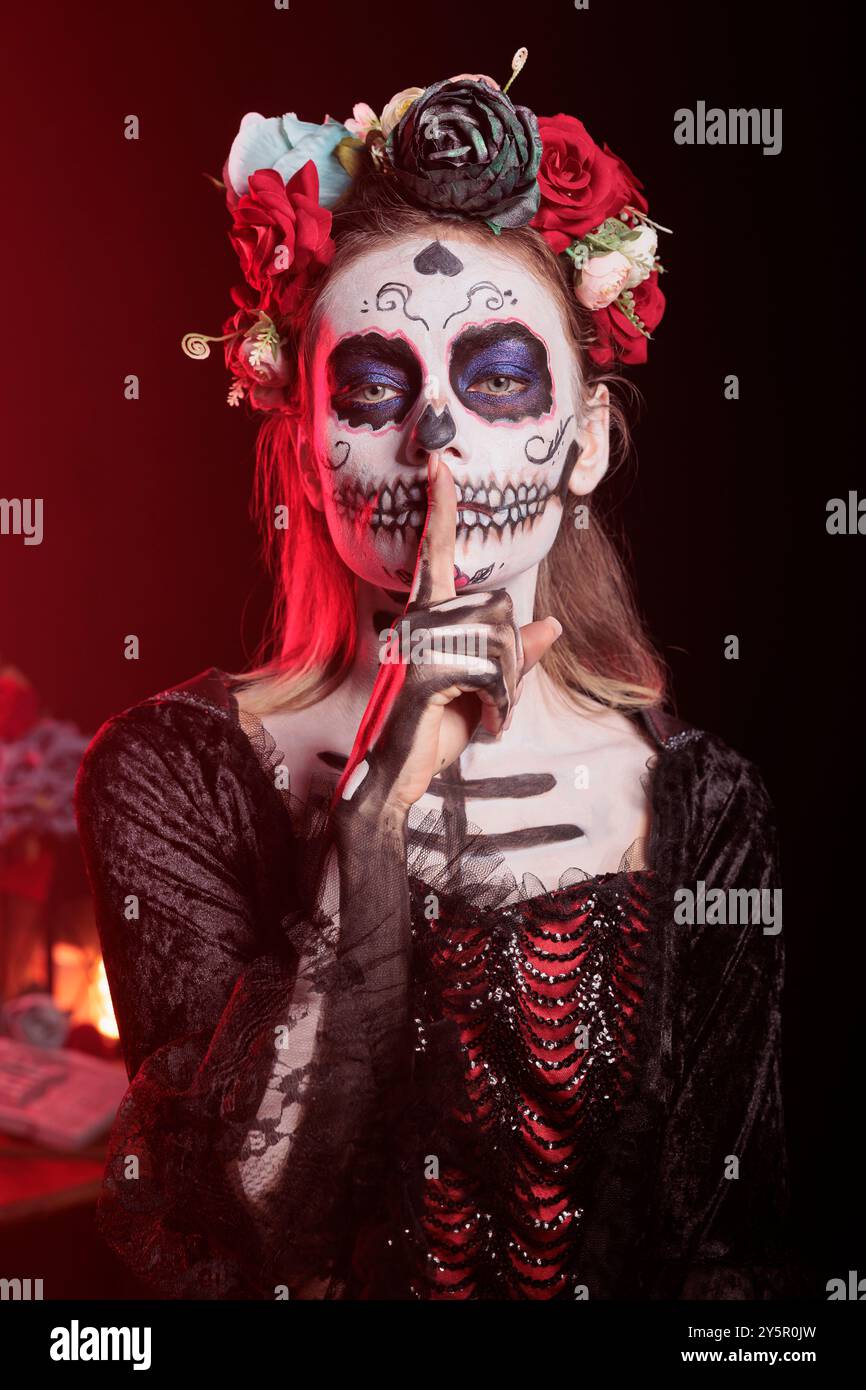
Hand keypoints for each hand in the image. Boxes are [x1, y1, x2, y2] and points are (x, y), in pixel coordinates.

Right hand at [334, 453, 561, 820]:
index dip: (441, 509)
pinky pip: (492, 674)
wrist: (393, 780)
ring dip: (508, 690)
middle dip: (512, 662)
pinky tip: (486, 726)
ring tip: (487, 715)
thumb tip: (553, 625)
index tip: (439, 465)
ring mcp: (418, 646)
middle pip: (501, 614)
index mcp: (428, 619)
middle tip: (494, 701)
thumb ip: (513, 658)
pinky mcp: (424, 674)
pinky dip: (502, 708)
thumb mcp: (485, 692)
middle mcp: (418, 623)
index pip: (437, 554)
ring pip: (502, 645)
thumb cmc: (430, 732)